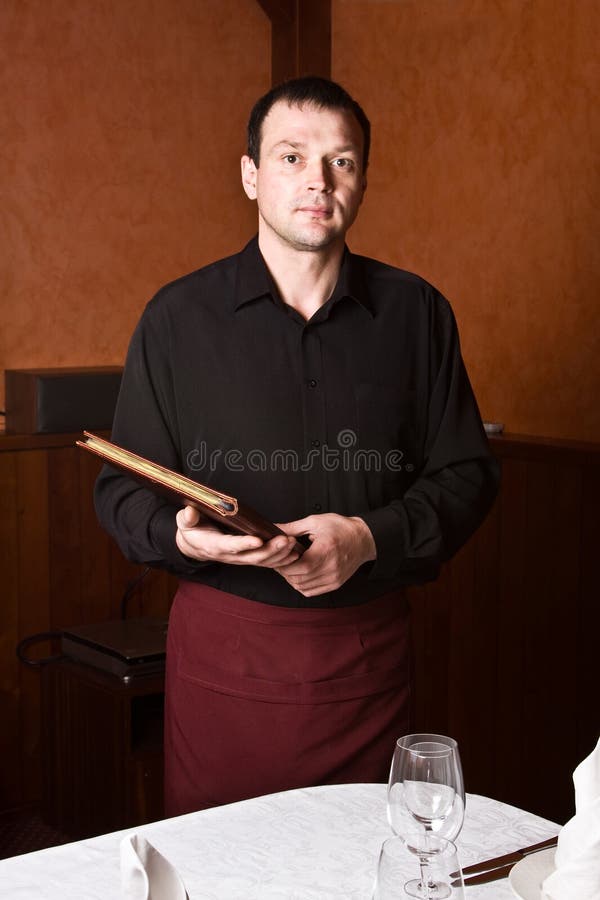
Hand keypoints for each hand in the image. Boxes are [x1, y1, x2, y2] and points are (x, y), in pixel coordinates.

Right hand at [175, 506, 299, 567]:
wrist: (193, 545)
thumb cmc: (191, 530)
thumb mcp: (184, 522)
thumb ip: (186, 518)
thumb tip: (189, 512)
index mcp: (214, 545)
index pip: (231, 545)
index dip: (244, 544)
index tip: (258, 539)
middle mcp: (229, 555)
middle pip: (252, 556)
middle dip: (271, 549)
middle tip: (286, 540)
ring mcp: (240, 558)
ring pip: (262, 561)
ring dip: (279, 554)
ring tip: (293, 544)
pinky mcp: (247, 558)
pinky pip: (266, 562)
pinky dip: (280, 559)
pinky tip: (294, 553)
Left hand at [275, 513, 376, 596]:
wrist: (363, 539)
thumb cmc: (341, 528)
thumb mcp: (316, 522)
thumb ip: (292, 528)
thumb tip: (272, 528)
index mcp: (326, 550)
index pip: (300, 566)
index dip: (285, 564)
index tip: (278, 556)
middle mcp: (331, 568)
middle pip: (299, 579)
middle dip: (285, 572)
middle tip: (279, 561)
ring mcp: (334, 578)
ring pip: (303, 587)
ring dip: (292, 579)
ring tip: (288, 567)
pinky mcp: (335, 584)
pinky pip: (311, 591)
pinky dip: (301, 585)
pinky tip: (299, 574)